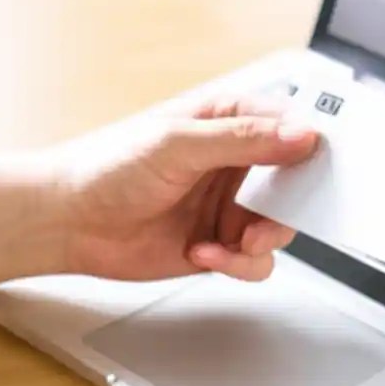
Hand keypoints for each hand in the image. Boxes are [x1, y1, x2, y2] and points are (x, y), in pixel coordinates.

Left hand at [56, 97, 318, 280]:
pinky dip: (238, 264)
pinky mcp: (222, 243)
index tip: (317, 166)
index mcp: (230, 121)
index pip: (292, 125)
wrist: (66, 222)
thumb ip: (244, 139)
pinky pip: (257, 261)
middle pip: (297, 181)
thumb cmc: (106, 168)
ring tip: (235, 242)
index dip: (312, 145)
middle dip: (293, 205)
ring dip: (264, 239)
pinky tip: (205, 252)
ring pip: (282, 226)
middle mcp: (237, 162)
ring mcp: (232, 205)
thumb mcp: (178, 144)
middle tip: (274, 216)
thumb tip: (301, 135)